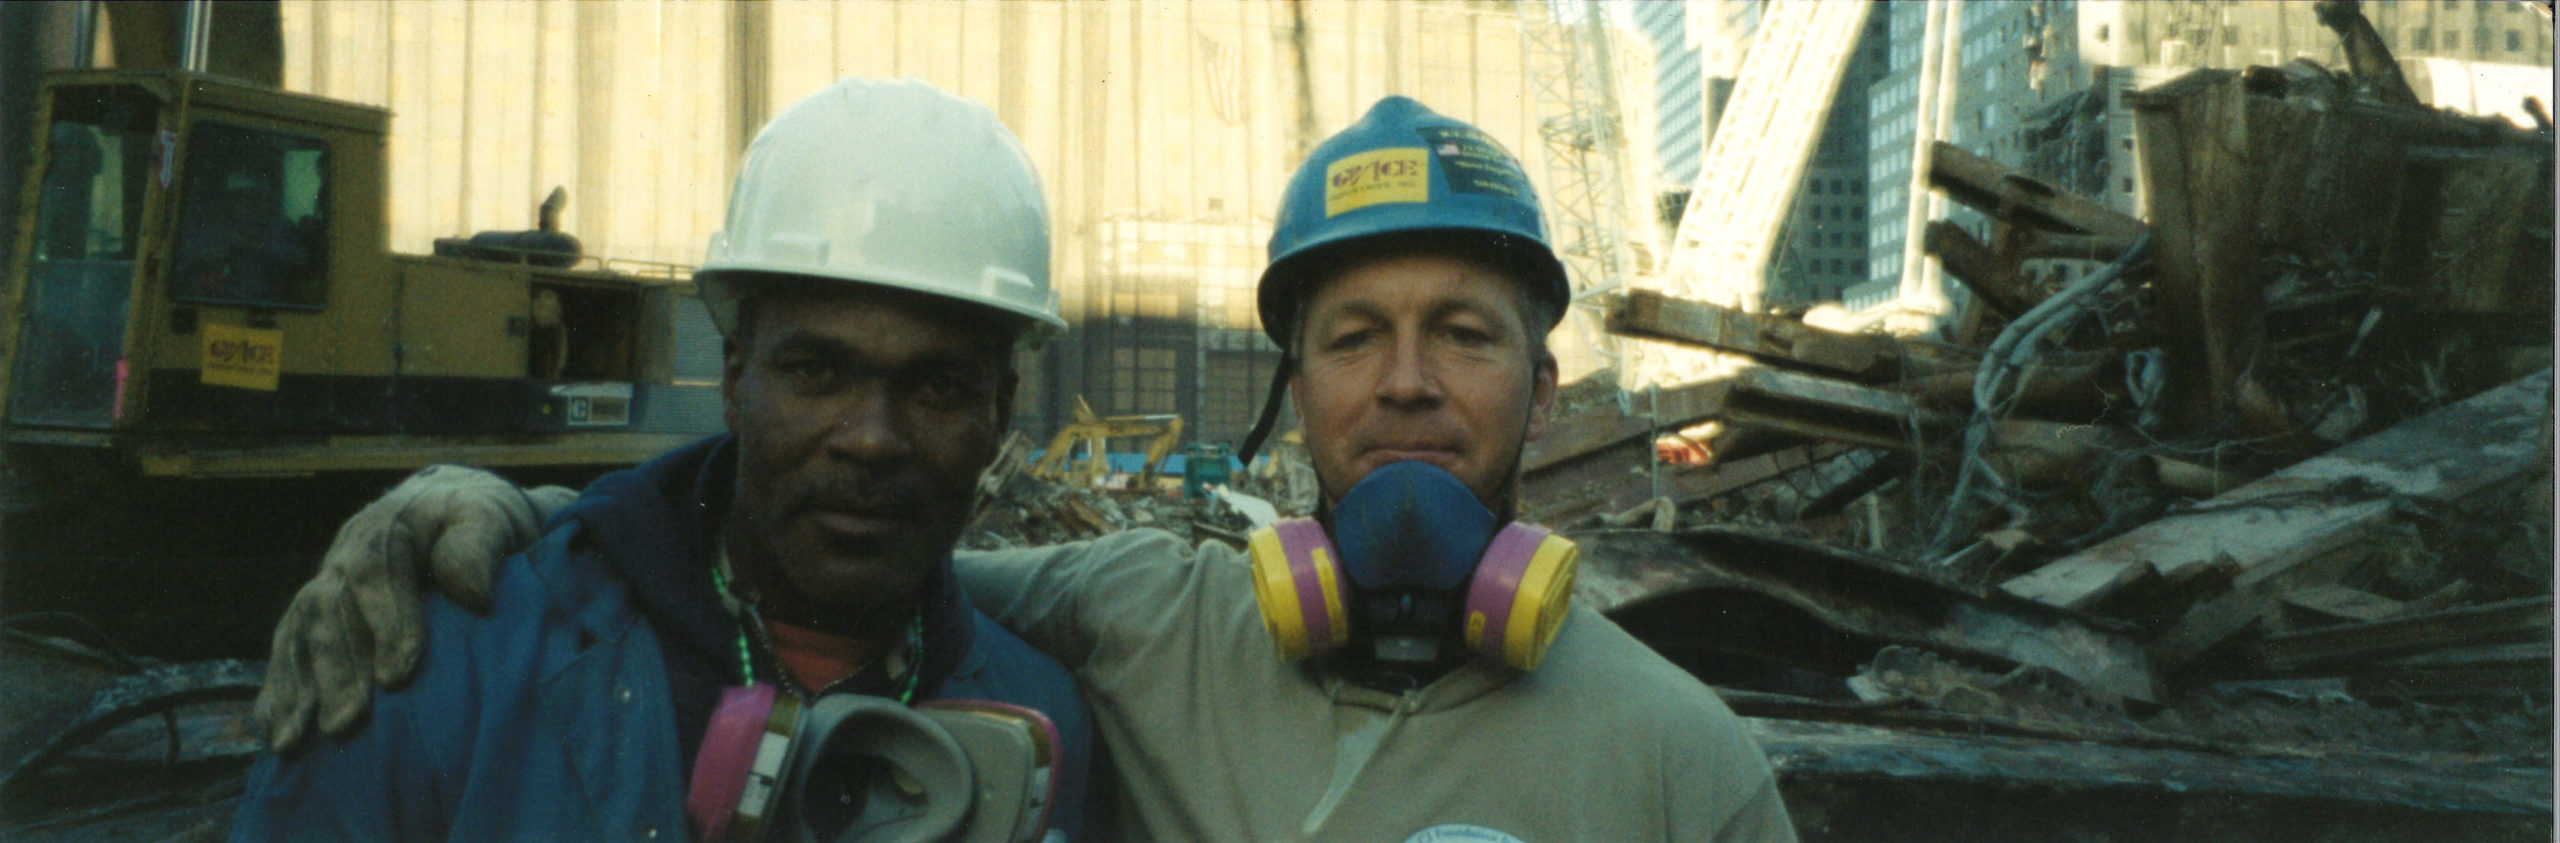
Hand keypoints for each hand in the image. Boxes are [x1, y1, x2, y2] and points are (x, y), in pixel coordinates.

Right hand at [253, 465, 573, 751]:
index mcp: (388, 525)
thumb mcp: (492, 517)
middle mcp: (346, 553)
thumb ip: (480, 545)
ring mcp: (326, 582)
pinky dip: (279, 690)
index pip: (377, 568)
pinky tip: (274, 734)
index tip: (398, 677)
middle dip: (336, 670)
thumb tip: (474, 596)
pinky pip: (288, 648)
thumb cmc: (480, 519)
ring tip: (294, 742)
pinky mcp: (317, 610)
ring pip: (299, 632)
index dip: (385, 621)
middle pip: (329, 609)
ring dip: (295, 688)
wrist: (453, 505)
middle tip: (347, 724)